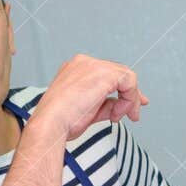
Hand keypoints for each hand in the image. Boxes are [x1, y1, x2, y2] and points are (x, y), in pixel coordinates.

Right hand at [33, 54, 148, 140]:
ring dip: (129, 100)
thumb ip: (106, 104)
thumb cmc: (62, 120)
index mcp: (77, 70)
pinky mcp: (104, 73)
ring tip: (118, 116)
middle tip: (133, 113)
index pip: (107, 75)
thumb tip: (119, 106)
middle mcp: (85, 64)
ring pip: (126, 77)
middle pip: (119, 74)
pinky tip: (118, 113)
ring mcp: (93, 65)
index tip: (128, 107)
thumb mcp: (89, 110)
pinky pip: (129, 81)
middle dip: (130, 94)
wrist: (52, 122)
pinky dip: (129, 99)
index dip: (122, 90)